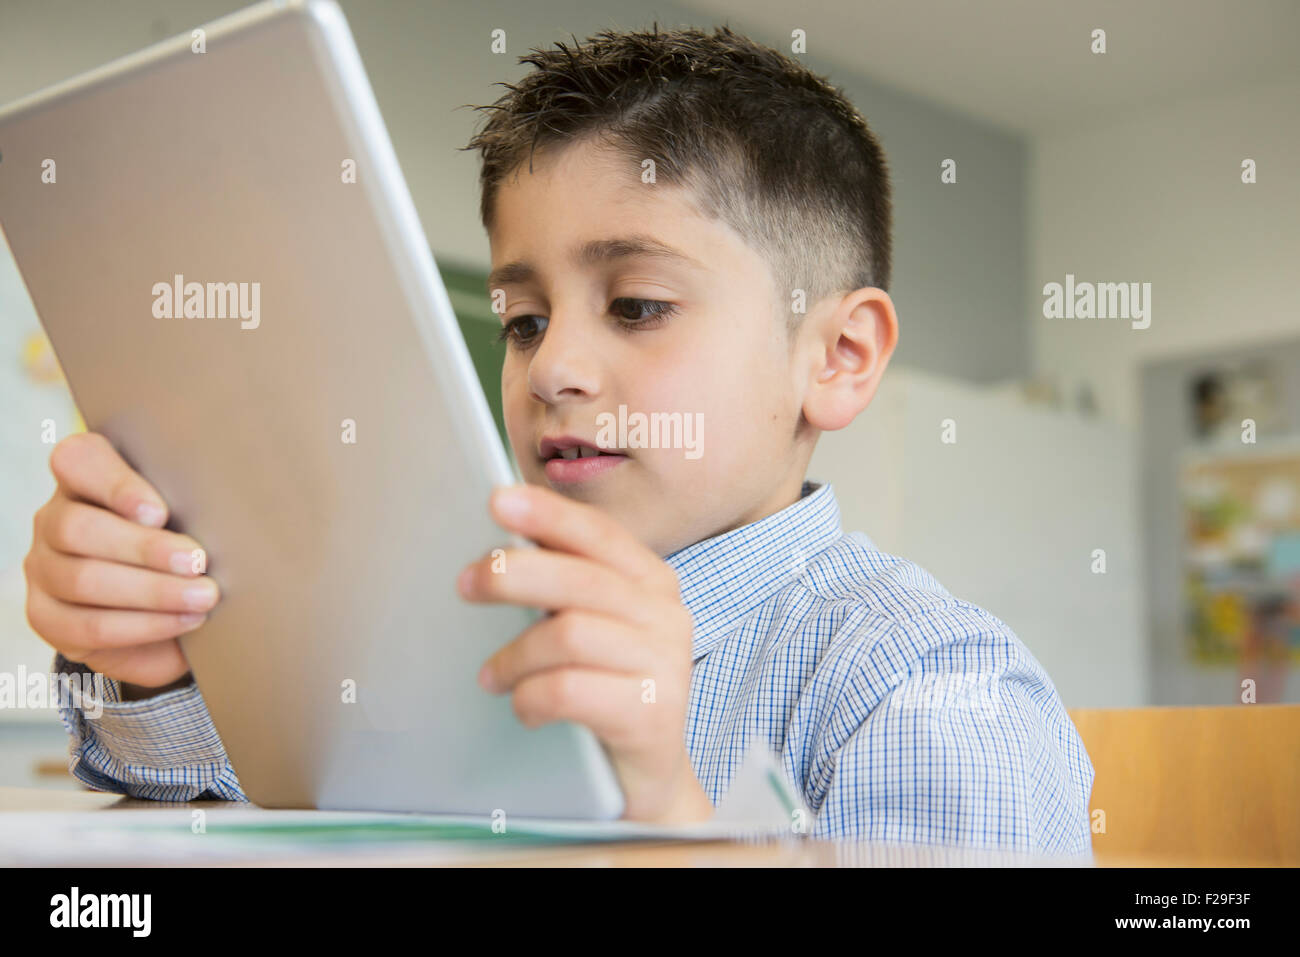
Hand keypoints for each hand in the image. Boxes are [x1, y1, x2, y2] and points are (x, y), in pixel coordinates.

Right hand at [23, 432, 219, 689]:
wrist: (169, 615)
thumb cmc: (184, 547)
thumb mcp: (190, 515)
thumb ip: (194, 497)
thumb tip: (239, 496)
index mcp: (84, 479)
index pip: (78, 460)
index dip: (114, 484)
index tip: (160, 511)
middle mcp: (54, 520)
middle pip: (77, 527)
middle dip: (143, 547)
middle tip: (197, 560)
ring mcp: (44, 570)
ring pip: (83, 579)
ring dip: (152, 591)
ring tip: (204, 596)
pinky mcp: (49, 619)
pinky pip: (88, 626)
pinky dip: (144, 625)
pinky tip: (186, 620)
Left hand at [457, 483, 712, 824]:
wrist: (647, 776)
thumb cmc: (607, 690)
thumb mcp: (591, 628)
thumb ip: (564, 586)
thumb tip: (502, 545)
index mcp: (651, 582)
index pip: (598, 535)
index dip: (549, 515)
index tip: (498, 500)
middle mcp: (666, 615)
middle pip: (580, 579)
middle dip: (513, 575)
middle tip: (466, 585)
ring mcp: (666, 666)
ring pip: (569, 634)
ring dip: (514, 655)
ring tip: (491, 675)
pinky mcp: (652, 715)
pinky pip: (570, 691)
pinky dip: (531, 696)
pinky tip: (522, 706)